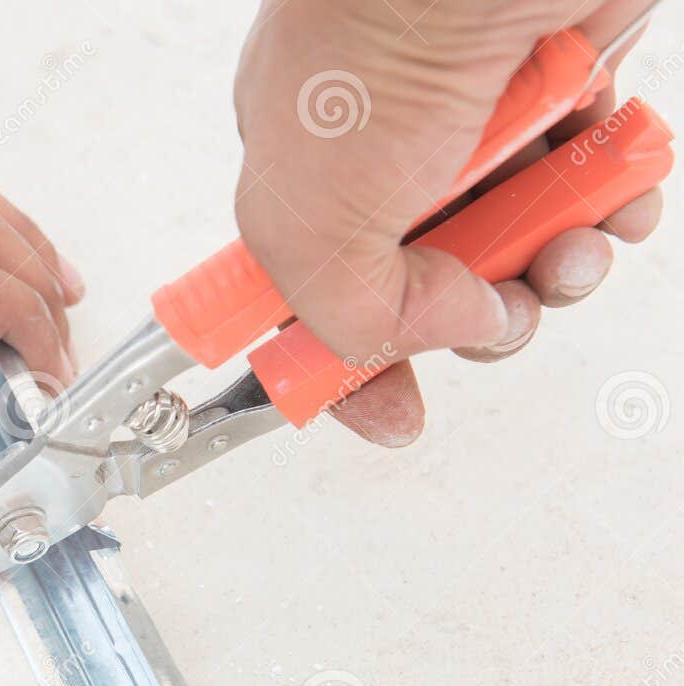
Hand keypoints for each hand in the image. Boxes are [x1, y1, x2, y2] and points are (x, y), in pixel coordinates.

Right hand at [233, 0, 664, 444]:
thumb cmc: (373, 35)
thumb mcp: (309, 218)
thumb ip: (350, 313)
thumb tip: (443, 330)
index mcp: (300, 182)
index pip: (317, 304)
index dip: (355, 370)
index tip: (395, 411)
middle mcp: (385, 156)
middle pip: (434, 286)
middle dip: (482, 317)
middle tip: (502, 303)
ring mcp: (476, 122)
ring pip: (524, 239)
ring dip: (560, 264)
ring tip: (576, 242)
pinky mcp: (563, 85)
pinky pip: (596, 177)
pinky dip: (617, 198)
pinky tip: (621, 189)